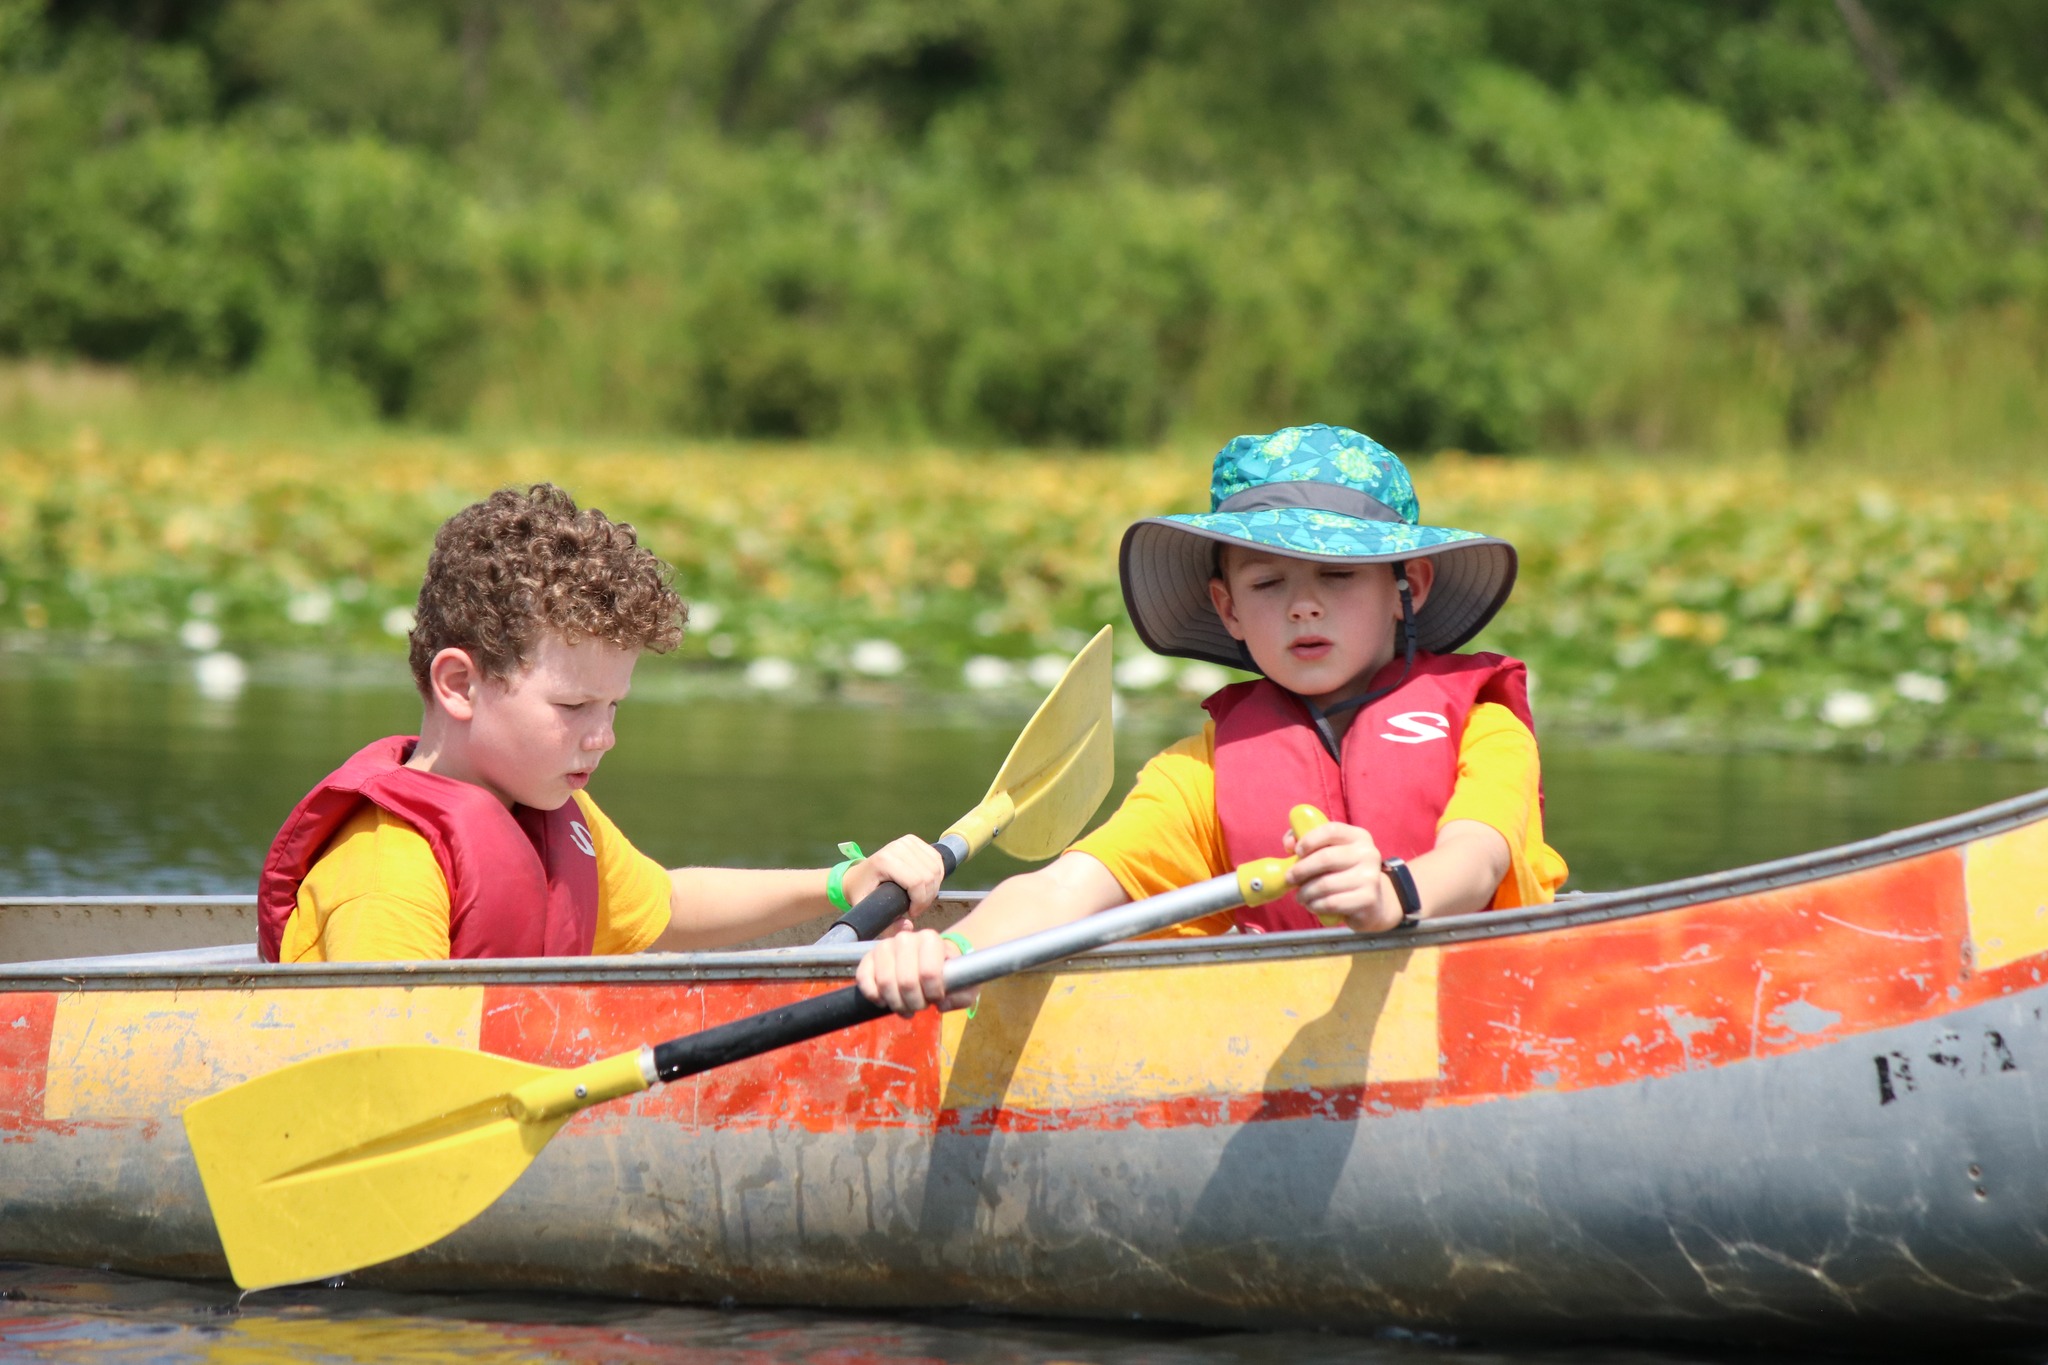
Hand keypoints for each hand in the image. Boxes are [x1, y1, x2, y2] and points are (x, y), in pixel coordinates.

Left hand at [841, 834, 946, 917]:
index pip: (917, 881)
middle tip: (917, 907)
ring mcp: (906, 842)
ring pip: (935, 868)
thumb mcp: (867, 912)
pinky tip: (925, 884)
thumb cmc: (861, 892)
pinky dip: (936, 875)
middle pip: (929, 875)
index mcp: (884, 861)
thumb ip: (888, 926)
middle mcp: (897, 847)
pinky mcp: (914, 841)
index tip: (912, 912)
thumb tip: (908, 926)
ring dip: (933, 887)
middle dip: (927, 896)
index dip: (920, 901)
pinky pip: (936, 859)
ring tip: (920, 897)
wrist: (856, 876)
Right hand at [855, 928, 979, 1016]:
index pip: (928, 972)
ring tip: (906, 1007)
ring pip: (885, 983)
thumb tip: (942, 1004)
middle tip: (920, 1006)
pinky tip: (885, 1001)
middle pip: (906, 981)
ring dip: (896, 1003)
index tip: (937, 998)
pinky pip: (864, 980)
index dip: (933, 993)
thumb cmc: (946, 971)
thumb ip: (961, 995)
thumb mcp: (964, 982)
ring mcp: (884, 946)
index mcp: (930, 939)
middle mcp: (906, 938)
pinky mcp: (867, 958)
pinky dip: (874, 997)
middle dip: (914, 1002)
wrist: (928, 958)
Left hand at [1286, 820, 1405, 933]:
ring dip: (1305, 892)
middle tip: (1289, 879)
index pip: (1331, 830)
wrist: (1374, 903)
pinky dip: (1316, 905)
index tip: (1296, 852)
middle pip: (1325, 858)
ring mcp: (1370, 877)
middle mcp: (1368, 854)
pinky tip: (1312, 905)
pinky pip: (1332, 903)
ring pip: (1325, 884)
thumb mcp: (1330, 852)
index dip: (1309, 840)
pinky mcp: (1368, 899)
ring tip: (1300, 896)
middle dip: (1300, 870)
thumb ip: (1306, 841)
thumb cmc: (1343, 873)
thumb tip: (1289, 843)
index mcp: (1359, 837)